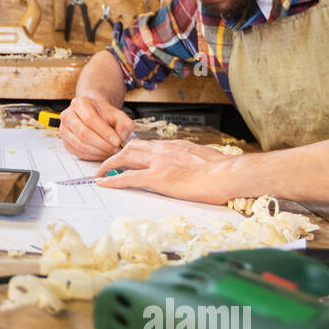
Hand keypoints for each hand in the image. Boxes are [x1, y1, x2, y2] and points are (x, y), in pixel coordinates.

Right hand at [60, 95, 133, 160]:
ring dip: (98, 152)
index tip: (117, 141)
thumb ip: (124, 123)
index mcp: (79, 103)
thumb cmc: (103, 114)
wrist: (94, 114)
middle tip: (115, 149)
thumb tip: (122, 137)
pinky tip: (103, 153)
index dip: (104, 132)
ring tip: (111, 152)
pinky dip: (93, 156)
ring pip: (80, 145)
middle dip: (102, 144)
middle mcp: (68, 116)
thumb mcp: (117, 114)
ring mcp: (64, 130)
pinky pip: (79, 153)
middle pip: (83, 133)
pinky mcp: (66, 142)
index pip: (90, 119)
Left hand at [95, 139, 246, 203]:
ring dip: (110, 164)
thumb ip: (193, 160)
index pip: (148, 146)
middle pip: (131, 147)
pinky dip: (112, 179)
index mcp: (175, 146)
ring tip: (100, 173)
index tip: (127, 158)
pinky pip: (128, 177)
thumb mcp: (205, 159)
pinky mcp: (157, 178)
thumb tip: (194, 166)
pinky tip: (103, 183)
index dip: (134, 152)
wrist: (228, 174)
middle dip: (116, 155)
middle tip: (106, 165)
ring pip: (125, 157)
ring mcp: (159, 163)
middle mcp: (164, 150)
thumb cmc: (224, 171)